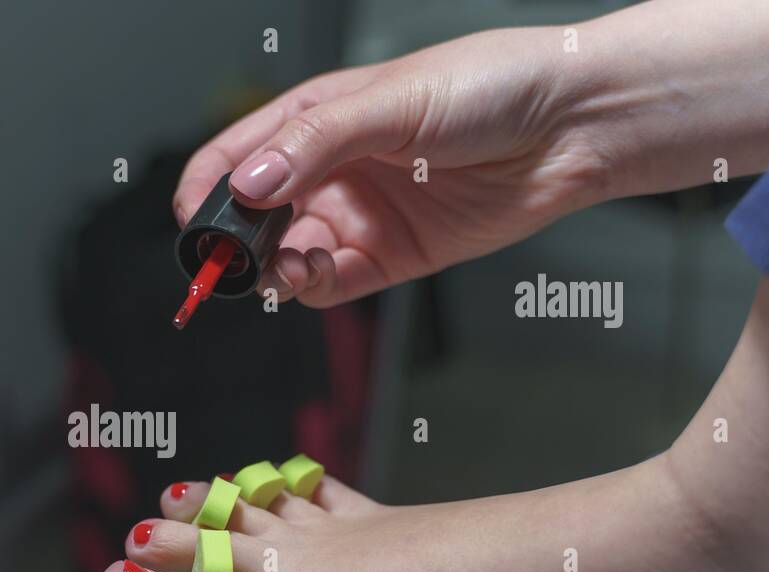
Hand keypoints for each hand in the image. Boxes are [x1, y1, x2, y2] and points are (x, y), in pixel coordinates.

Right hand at [176, 0, 768, 308]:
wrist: (573, 126)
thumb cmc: (493, 86)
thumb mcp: (393, 100)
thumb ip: (316, 144)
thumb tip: (249, 184)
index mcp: (317, 118)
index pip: (235, 155)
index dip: (205, 191)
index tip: (195, 224)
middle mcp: (329, 170)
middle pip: (252, 216)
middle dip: (233, 242)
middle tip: (231, 259)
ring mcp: (356, 215)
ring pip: (284, 257)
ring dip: (272, 269)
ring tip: (286, 265)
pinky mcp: (387, 258)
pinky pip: (329, 285)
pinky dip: (311, 288)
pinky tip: (317, 274)